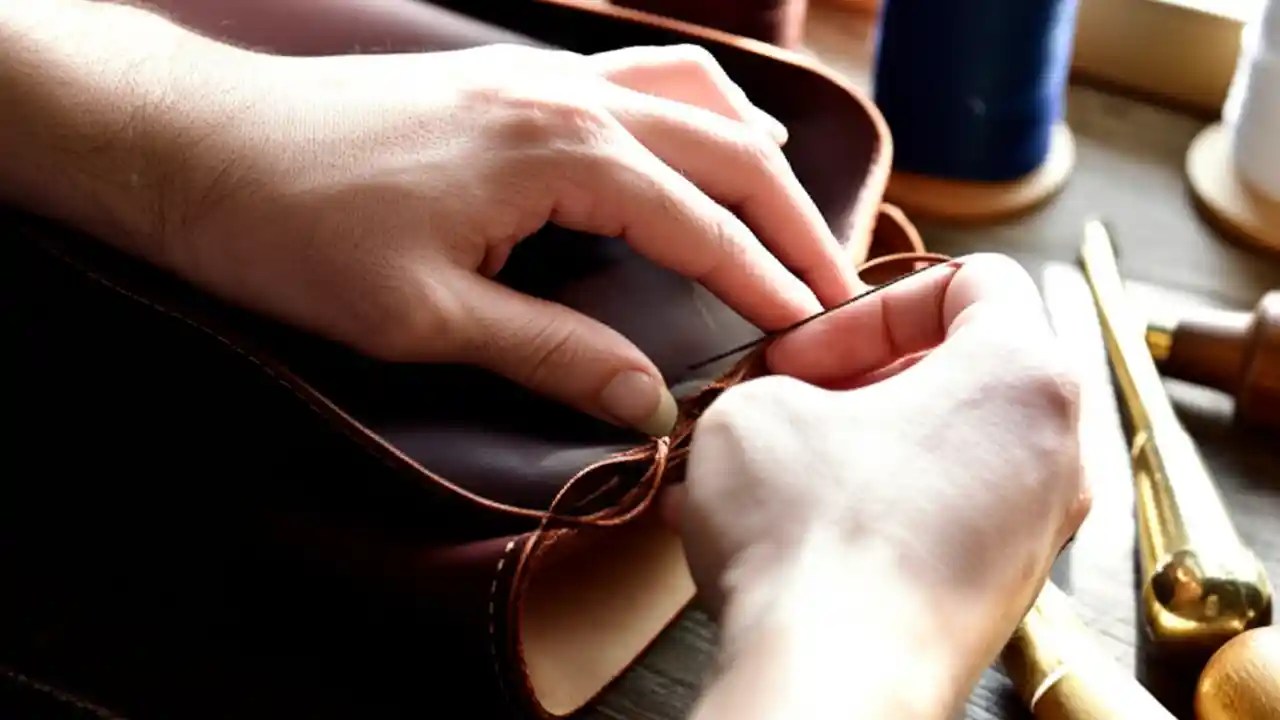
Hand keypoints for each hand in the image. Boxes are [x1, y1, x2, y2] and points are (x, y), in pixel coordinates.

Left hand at [145, 41, 857, 435]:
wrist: (199, 147)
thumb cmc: (296, 231)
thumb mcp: (426, 318)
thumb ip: (552, 355)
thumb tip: (647, 403)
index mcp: (559, 151)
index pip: (701, 223)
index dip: (765, 282)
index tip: (813, 331)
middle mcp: (567, 96)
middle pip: (724, 150)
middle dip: (789, 221)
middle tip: (835, 284)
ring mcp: (540, 75)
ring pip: (691, 96)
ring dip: (752, 155)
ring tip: (794, 210)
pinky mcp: (510, 77)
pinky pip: (637, 76)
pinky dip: (693, 106)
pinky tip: (700, 133)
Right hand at [666, 254, 1090, 719]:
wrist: (833, 682)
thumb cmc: (812, 537)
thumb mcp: (756, 407)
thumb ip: (781, 376)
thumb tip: (783, 401)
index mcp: (1024, 374)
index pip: (970, 281)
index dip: (868, 305)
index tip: (808, 353)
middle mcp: (1058, 451)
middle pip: (964, 369)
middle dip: (864, 376)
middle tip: (795, 401)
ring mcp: (1039, 530)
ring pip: (951, 446)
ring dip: (864, 443)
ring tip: (785, 467)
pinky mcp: (1003, 591)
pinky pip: (944, 515)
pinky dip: (880, 504)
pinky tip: (803, 529)